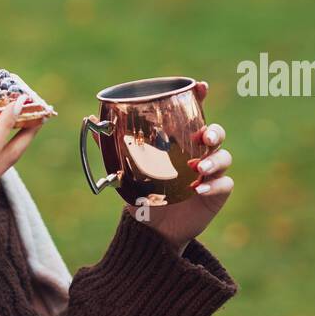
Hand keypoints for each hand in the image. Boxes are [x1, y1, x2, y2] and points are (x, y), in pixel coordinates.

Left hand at [122, 81, 232, 255]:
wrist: (150, 228)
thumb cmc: (141, 194)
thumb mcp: (125, 169)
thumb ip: (112, 145)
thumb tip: (91, 117)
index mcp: (181, 142)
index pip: (195, 115)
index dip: (200, 98)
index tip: (201, 86)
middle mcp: (198, 153)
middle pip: (216, 134)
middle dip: (214, 131)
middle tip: (205, 136)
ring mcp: (210, 173)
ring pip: (223, 157)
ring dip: (214, 160)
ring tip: (198, 168)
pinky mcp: (216, 194)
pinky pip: (223, 185)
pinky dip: (213, 186)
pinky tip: (199, 190)